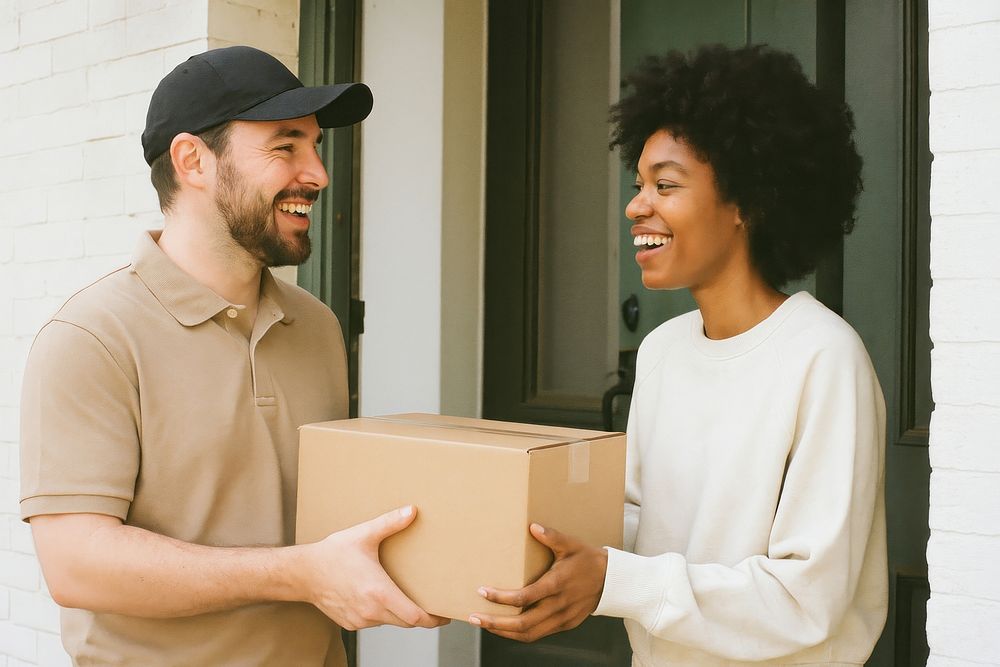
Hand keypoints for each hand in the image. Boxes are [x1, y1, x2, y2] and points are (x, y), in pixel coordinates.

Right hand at [298, 506, 449, 630]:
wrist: (303, 572)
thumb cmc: (333, 553)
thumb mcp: (364, 535)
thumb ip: (390, 523)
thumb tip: (413, 511)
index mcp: (378, 592)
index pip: (414, 617)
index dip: (432, 619)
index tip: (444, 615)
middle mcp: (370, 611)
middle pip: (406, 622)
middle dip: (420, 615)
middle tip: (432, 604)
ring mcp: (359, 620)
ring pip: (390, 622)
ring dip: (399, 613)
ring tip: (406, 595)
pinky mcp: (350, 623)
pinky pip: (374, 622)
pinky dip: (381, 613)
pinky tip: (379, 596)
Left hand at [469, 523, 606, 641]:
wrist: (612, 581)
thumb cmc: (588, 560)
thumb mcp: (571, 544)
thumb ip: (552, 536)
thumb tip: (532, 527)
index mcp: (557, 585)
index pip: (524, 597)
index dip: (501, 598)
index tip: (482, 591)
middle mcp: (558, 606)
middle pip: (522, 623)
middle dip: (495, 623)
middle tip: (474, 617)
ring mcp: (561, 619)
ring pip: (528, 634)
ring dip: (504, 632)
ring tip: (484, 624)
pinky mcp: (564, 625)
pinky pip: (537, 634)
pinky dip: (518, 634)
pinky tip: (504, 627)